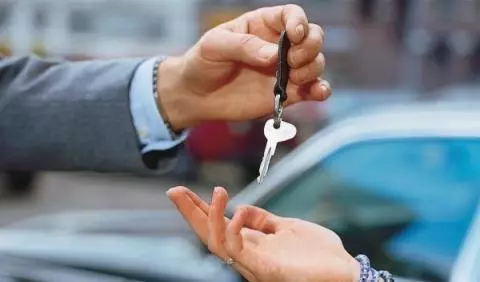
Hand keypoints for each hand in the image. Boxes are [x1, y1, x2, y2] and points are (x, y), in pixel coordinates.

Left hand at [157, 5, 329, 130]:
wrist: (197, 96)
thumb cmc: (202, 62)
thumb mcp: (215, 45)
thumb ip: (244, 46)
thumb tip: (274, 56)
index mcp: (263, 26)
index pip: (291, 15)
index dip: (298, 22)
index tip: (294, 35)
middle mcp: (279, 46)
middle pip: (312, 38)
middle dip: (310, 47)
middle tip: (292, 61)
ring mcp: (285, 71)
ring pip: (315, 63)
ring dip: (311, 69)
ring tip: (292, 79)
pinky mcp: (287, 94)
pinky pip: (311, 90)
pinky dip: (320, 91)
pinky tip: (318, 93)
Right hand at [167, 186, 359, 281]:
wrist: (346, 273)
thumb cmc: (321, 255)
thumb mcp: (288, 227)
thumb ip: (263, 220)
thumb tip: (241, 206)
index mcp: (253, 244)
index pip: (219, 226)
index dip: (199, 210)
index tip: (183, 192)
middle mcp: (248, 255)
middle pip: (209, 235)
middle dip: (190, 214)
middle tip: (174, 191)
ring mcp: (254, 264)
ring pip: (217, 244)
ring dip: (210, 217)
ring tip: (214, 192)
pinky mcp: (265, 269)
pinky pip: (238, 251)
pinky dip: (232, 230)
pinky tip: (236, 212)